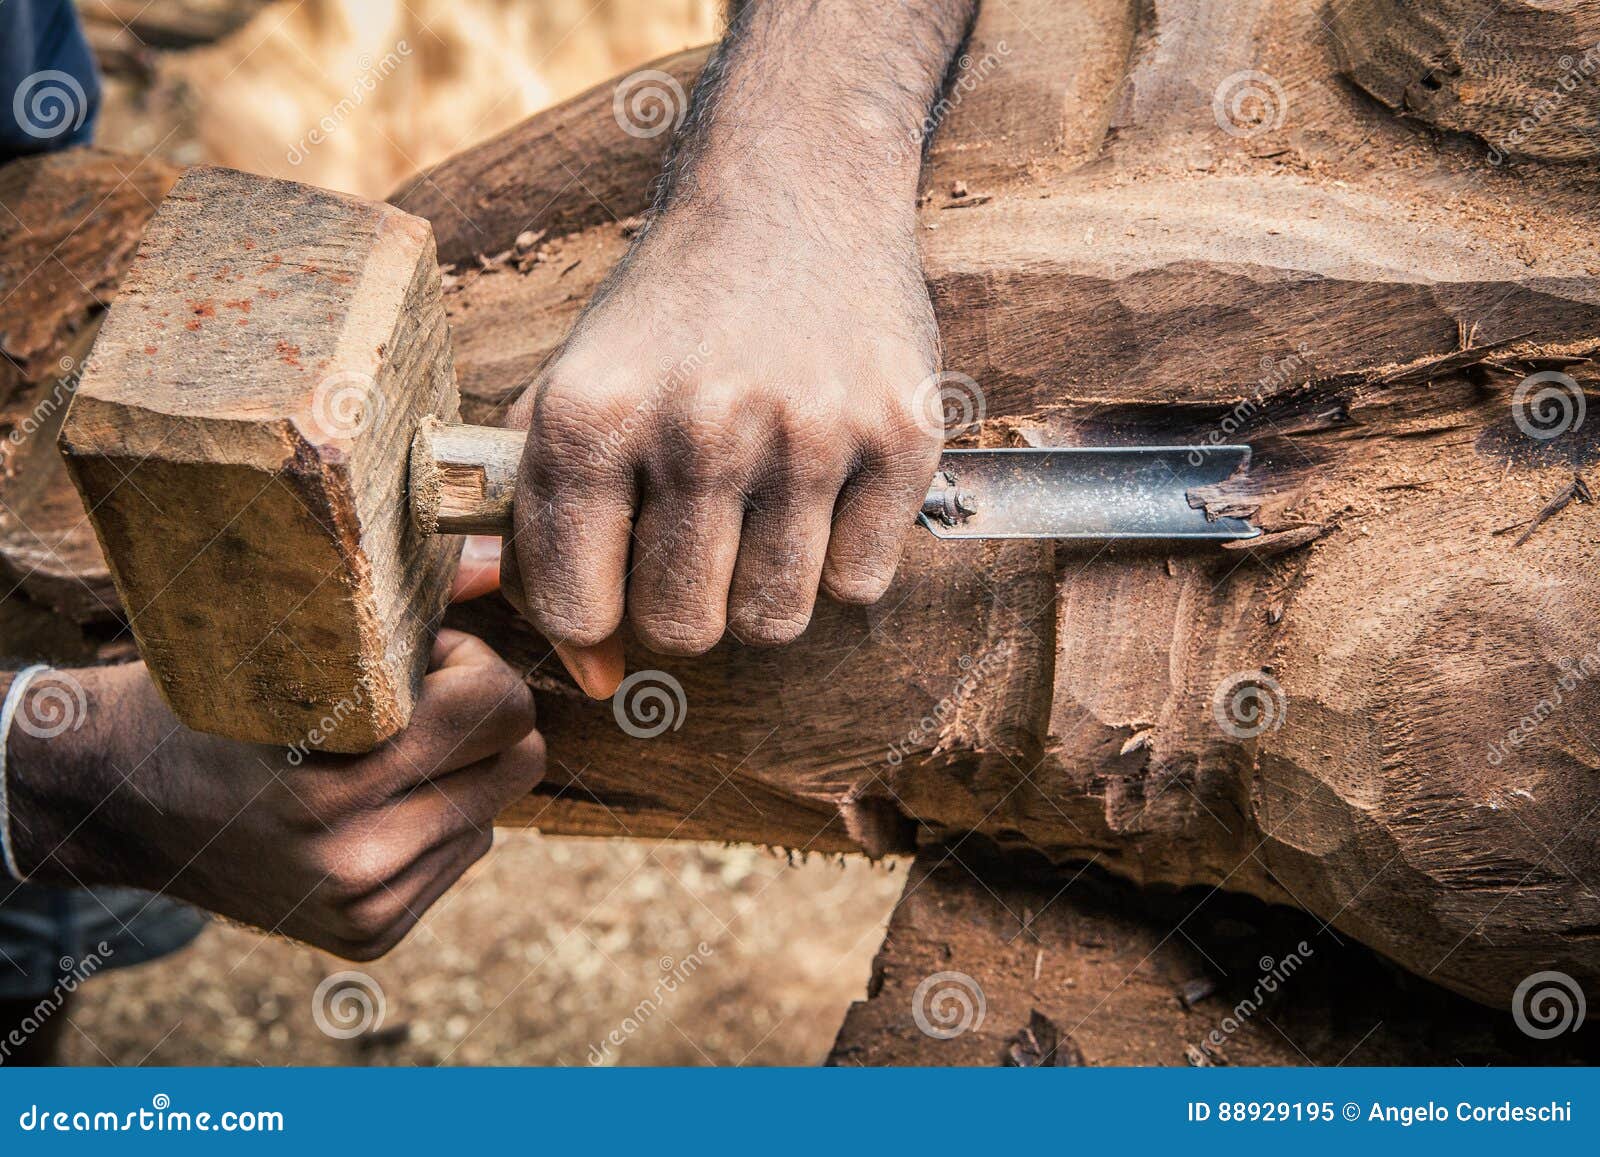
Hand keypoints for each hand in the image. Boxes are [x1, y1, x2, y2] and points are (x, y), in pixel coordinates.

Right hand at [6, 631, 542, 959]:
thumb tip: (496, 565)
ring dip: (454, 775)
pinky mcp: (368, 935)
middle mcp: (355, 857)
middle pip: (520, 761)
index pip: (500, 706)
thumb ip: (404, 612)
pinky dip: (432, 822)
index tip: (420, 660)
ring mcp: (363, 906)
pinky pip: (463, 853)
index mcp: (333, 777)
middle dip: (479, 718)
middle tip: (413, 703)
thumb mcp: (285, 641)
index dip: (470, 666)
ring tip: (376, 755)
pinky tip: (365, 806)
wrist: (119, 804)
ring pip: (494, 811)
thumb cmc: (209, 701)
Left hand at [502, 212, 942, 657]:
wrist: (793, 191)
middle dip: (684, 606)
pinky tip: (824, 488)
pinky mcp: (901, 436)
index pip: (579, 610)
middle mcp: (700, 425)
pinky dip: (839, 558)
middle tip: (698, 540)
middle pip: (684, 630)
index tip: (619, 585)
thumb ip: (546, 531)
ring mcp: (809, 432)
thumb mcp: (575, 388)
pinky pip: (859, 585)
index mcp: (593, 416)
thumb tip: (592, 678)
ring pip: (776, 621)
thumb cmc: (673, 315)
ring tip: (760, 512)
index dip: (596, 619)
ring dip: (763, 587)